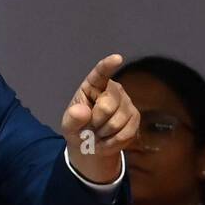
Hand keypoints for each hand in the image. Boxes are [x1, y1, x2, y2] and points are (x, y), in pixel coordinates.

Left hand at [61, 53, 139, 183]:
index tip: (117, 58)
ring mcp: (127, 103)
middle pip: (107, 106)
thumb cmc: (79, 128)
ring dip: (103, 135)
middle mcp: (114, 90)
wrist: (91, 145)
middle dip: (96, 123)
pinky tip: (107, 141)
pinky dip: (112, 143)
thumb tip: (81, 111)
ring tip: (98, 134)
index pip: (101, 73)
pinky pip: (125, 134)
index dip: (108, 66)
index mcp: (93, 86)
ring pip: (117, 123)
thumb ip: (72, 119)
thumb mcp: (68, 126)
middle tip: (90, 128)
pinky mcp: (135, 118)